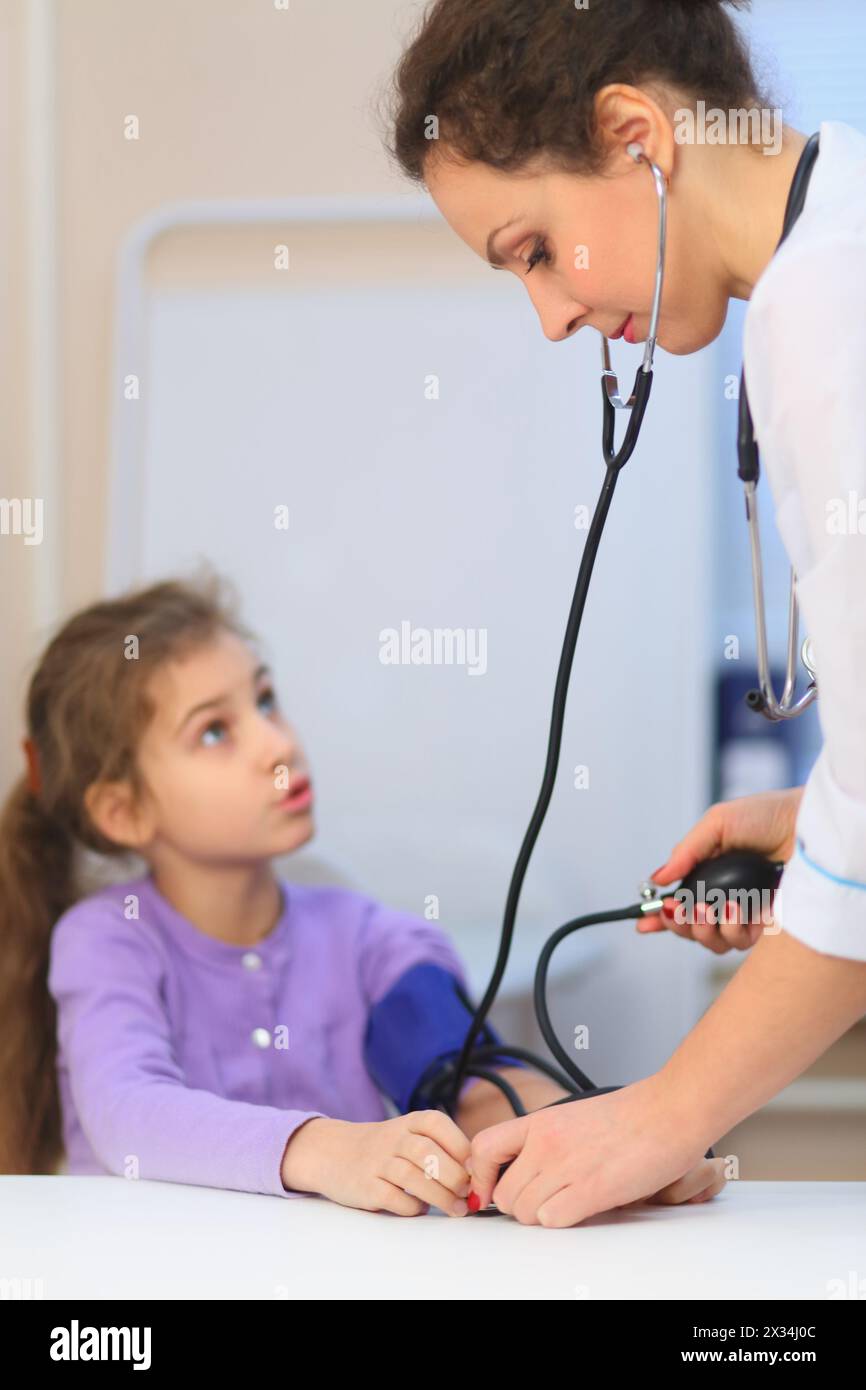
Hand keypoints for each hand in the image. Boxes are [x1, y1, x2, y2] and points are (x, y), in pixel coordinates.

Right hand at [281, 1111, 471, 1216]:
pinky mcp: (365, 1187)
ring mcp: (377, 1162)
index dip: (461, 1147)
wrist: (331, 1153)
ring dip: (440, 1196)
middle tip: (468, 1194)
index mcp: (409, 1122)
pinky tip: (419, 1208)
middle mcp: (392, 1138)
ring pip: (413, 1176)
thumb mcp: (409, 1136)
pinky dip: (411, 1207)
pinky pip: (393, 1198)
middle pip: (428, 1153)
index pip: (438, 1124)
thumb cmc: (384, 1149)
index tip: (476, 1169)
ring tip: (456, 1209)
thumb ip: (440, 1149)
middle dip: (454, 1176)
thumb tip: (477, 1174)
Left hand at [466, 1075, 710, 1226]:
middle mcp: (546, 1142)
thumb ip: (545, 1140)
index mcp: (540, 1122)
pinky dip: (564, 1220)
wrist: (668, 1112)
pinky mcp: (591, 1188)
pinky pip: (552, 1220)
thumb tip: (524, 1171)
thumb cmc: (631, 1117)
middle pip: (504, 1195)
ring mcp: (566, 1165)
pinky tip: (583, 1206)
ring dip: (543, 1215)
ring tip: (569, 1201)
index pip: (482, 1148)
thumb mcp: (572, 1118)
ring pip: (524, 1212)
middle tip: (545, 1199)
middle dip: (520, 1205)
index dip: (480, 1177)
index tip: (490, 1190)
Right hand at [637, 787, 804, 953]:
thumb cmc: (767, 816)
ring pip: (714, 942)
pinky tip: (736, 907)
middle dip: (679, 924)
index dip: (661, 918)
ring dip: (704, 928)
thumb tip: (658, 878)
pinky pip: (741, 942)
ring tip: (712, 907)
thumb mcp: (717, 823)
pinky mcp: (769, 927)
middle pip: (692, 930)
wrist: (806, 824)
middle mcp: (726, 899)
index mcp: (711, 876)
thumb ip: (686, 852)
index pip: (681, 904)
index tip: (643, 923)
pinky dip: (732, 928)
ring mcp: (748, 914)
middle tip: (679, 909)